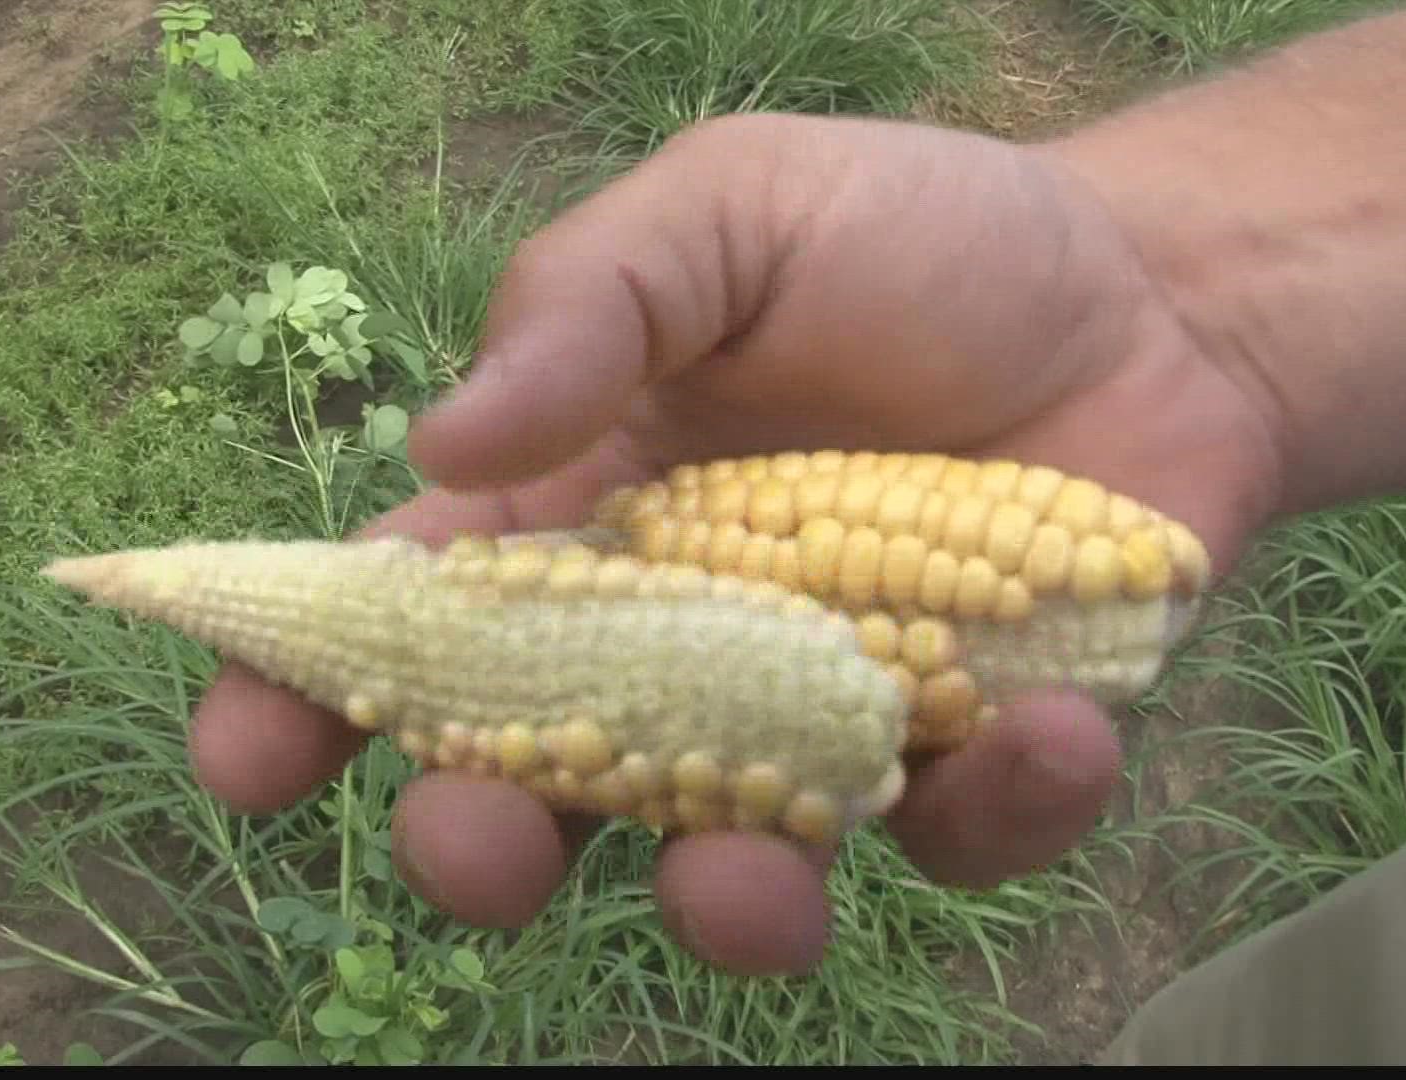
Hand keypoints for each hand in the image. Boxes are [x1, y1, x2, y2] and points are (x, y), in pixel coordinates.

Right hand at [187, 113, 1283, 975]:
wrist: (1159, 295)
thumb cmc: (918, 238)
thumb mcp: (733, 209)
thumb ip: (589, 304)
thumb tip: (442, 439)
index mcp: (588, 515)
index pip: (416, 622)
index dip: (308, 694)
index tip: (245, 753)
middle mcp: (684, 644)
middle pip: (541, 787)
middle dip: (482, 844)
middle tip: (481, 849)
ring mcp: (828, 719)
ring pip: (733, 865)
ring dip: (723, 899)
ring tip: (756, 879)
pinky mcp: (980, 758)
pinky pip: (958, 842)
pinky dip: (991, 814)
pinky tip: (1040, 729)